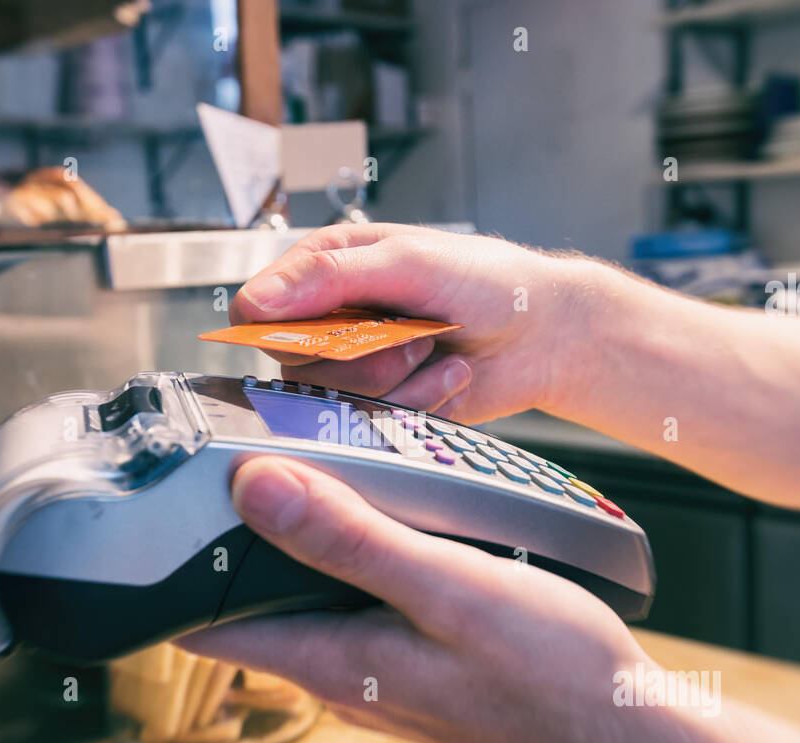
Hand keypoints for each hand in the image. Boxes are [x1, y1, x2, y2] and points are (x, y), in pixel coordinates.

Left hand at [177, 455, 650, 742]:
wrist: (631, 736)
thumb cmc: (554, 676)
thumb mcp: (448, 588)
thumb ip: (350, 540)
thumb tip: (255, 489)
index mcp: (333, 659)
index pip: (210, 623)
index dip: (171, 569)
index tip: (155, 509)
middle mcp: (346, 675)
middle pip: (260, 604)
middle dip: (244, 540)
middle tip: (250, 463)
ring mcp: (383, 674)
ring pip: (316, 602)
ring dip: (310, 546)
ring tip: (330, 479)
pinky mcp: (420, 666)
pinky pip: (366, 608)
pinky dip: (363, 563)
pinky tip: (402, 528)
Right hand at [230, 224, 590, 422]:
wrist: (543, 332)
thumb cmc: (486, 280)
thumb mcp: (407, 261)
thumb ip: (330, 278)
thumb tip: (256, 302)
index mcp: (325, 272)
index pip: (263, 311)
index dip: (289, 328)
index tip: (335, 330)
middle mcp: (332, 323)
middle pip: (298, 365)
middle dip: (362, 356)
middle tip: (413, 331)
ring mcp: (356, 370)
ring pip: (335, 401)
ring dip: (398, 381)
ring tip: (437, 351)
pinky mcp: (383, 409)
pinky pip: (376, 424)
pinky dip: (420, 403)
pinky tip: (447, 377)